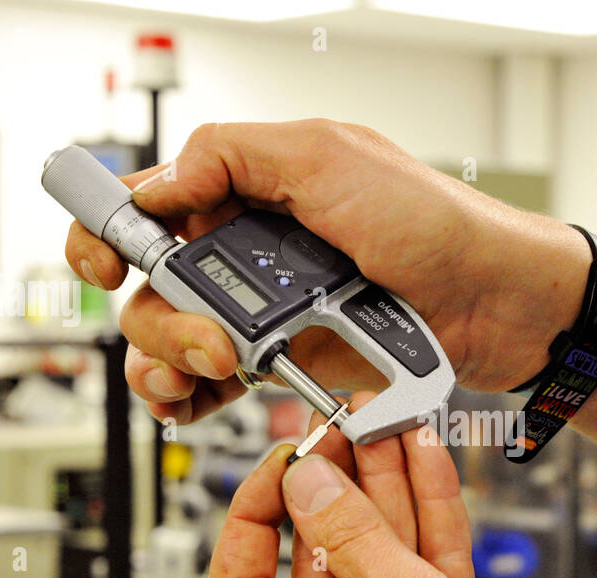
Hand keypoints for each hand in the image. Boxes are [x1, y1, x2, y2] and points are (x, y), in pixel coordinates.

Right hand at [64, 120, 590, 424]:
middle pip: (150, 288)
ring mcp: (264, 312)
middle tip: (210, 340)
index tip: (101, 262)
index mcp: (248, 189)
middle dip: (158, 319)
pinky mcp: (285, 363)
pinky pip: (213, 384)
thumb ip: (233, 157)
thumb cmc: (436, 224)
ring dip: (163, 363)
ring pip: (172, 342)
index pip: (147, 205)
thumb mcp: (331, 157)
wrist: (495, 304)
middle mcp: (247, 252)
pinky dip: (188, 397)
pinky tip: (194, 402)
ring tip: (199, 376)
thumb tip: (157, 183)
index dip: (107, 232)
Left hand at [206, 394, 596, 577]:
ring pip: (375, 551)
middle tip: (342, 425)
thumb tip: (308, 483)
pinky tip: (423, 457)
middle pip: (317, 557)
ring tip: (382, 422)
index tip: (281, 462)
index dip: (257, 513)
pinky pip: (419, 563)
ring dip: (384, 487)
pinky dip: (425, 513)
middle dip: (337, 486)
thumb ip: (351, 538)